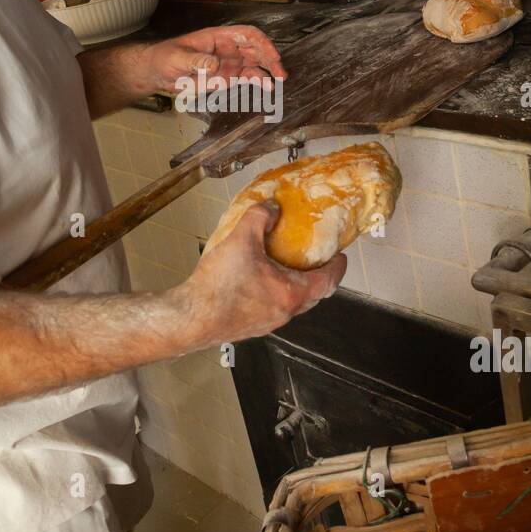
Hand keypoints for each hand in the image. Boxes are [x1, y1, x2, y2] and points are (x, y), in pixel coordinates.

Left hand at [142, 26, 285, 95]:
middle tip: (280, 71)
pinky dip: (260, 81)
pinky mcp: (228, 77)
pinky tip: (268, 87)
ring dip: (269, 70)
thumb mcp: (178, 57)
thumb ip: (196, 60)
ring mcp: (230, 62)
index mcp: (219, 37)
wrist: (159, 72)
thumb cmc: (166, 57)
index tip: (271, 55)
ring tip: (280, 80)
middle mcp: (229, 48)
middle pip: (256, 49)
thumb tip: (213, 64)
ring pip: (256, 63)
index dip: (261, 43)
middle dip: (270, 58)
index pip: (246, 35)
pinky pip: (248, 76)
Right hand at [179, 202, 345, 343]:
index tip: (340, 256)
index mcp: (292, 294)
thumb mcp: (241, 238)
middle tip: (315, 259)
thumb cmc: (219, 285)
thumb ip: (260, 216)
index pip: (329, 281)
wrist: (190, 318)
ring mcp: (268, 323)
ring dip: (294, 286)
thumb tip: (271, 205)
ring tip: (284, 266)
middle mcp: (285, 312)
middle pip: (313, 296)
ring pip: (292, 304)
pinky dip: (274, 293)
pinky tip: (256, 280)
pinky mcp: (250, 327)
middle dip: (318, 277)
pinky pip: (272, 308)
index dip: (337, 266)